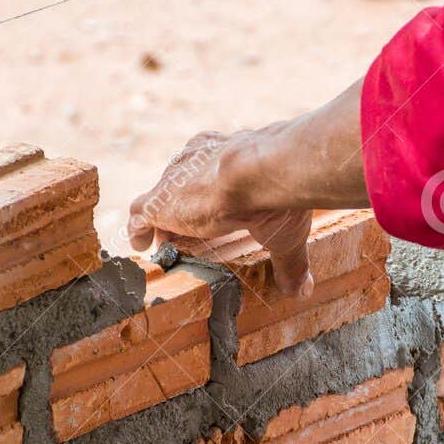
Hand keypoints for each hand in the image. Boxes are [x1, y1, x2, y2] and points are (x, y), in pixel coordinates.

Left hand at [127, 129, 315, 297]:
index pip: (211, 168)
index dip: (208, 190)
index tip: (210, 207)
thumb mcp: (285, 231)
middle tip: (186, 229)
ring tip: (166, 241)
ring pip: (161, 197)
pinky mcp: (160, 201)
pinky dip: (140, 231)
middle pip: (183, 181)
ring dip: (163, 220)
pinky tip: (143, 247)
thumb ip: (289, 262)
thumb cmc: (277, 192)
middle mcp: (200, 158)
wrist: (257, 171)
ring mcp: (176, 179)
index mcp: (232, 153)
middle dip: (183, 203)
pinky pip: (140, 215)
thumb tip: (303, 290)